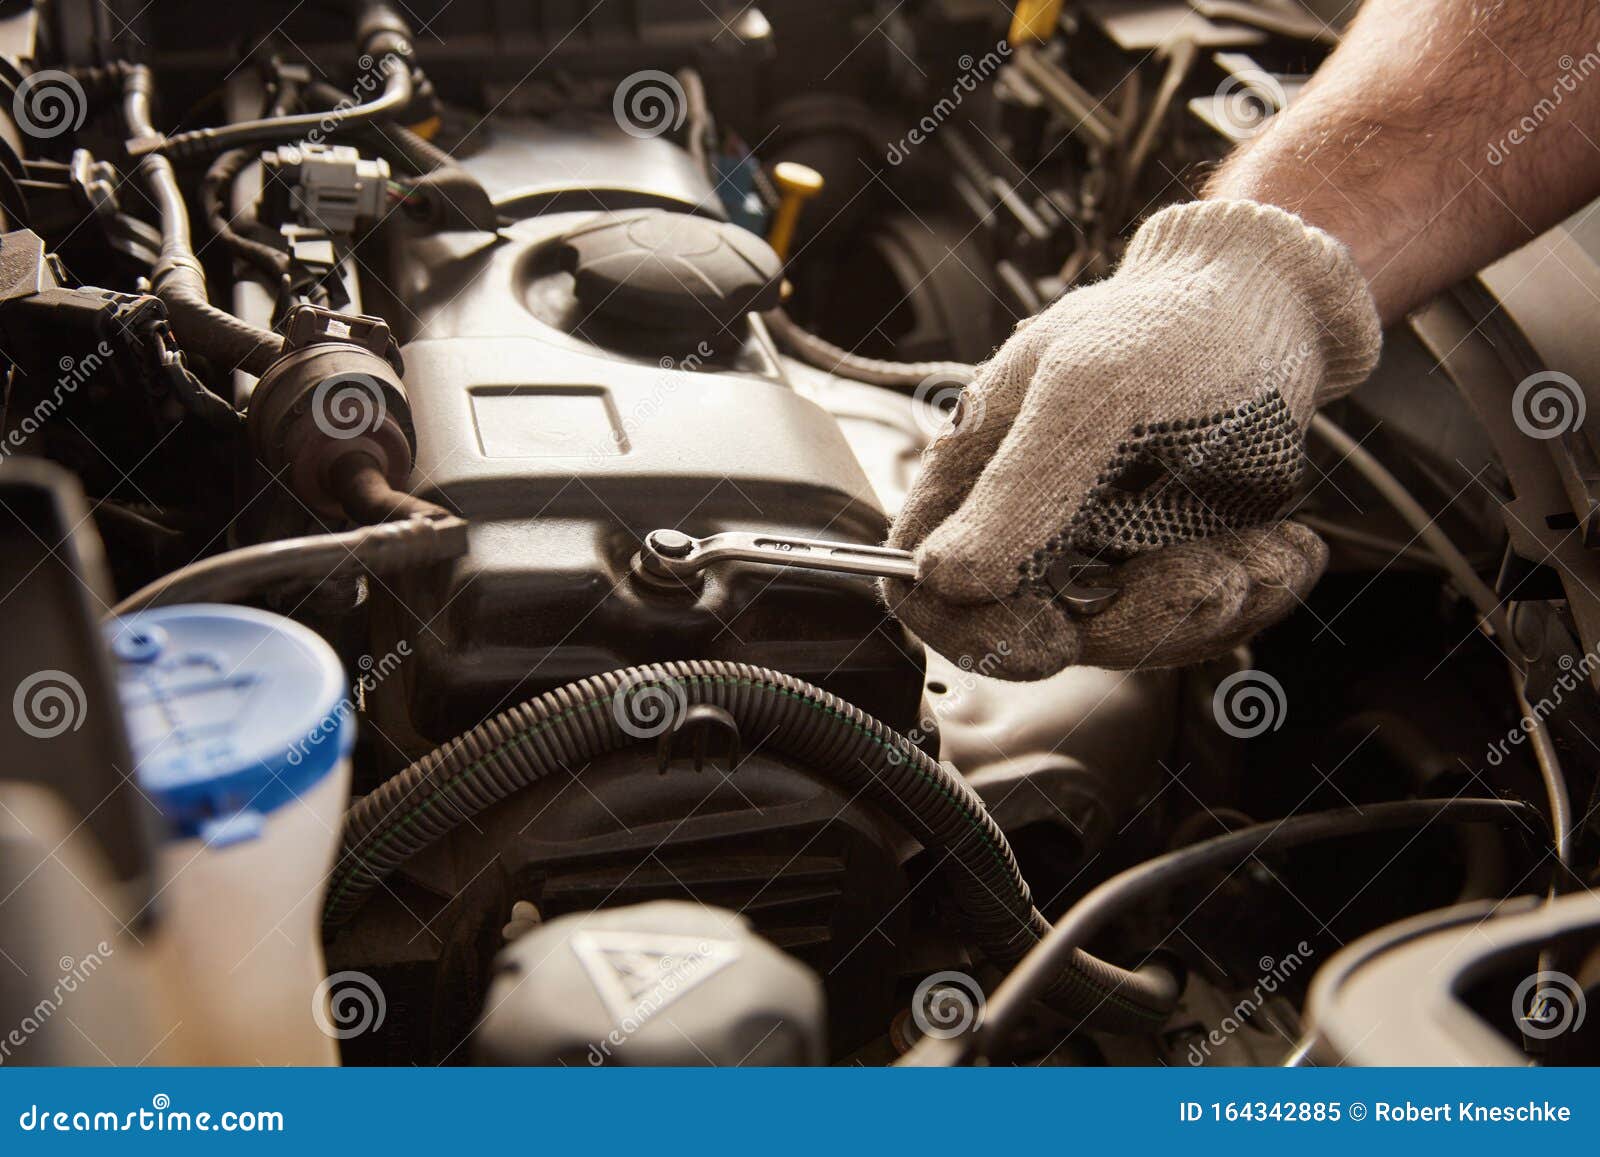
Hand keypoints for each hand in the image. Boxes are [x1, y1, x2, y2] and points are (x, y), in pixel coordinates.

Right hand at [883, 200, 1380, 678]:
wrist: (1282, 307)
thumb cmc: (1177, 324)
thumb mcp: (1094, 396)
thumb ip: (1019, 491)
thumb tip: (943, 579)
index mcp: (978, 472)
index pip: (923, 583)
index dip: (971, 630)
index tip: (1052, 635)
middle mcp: (1030, 521)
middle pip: (1042, 633)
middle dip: (1137, 620)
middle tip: (1207, 573)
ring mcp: (1100, 546)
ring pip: (1128, 637)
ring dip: (1211, 605)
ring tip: (1261, 549)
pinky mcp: (1168, 559)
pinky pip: (1197, 623)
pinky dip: (1249, 595)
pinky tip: (1282, 546)